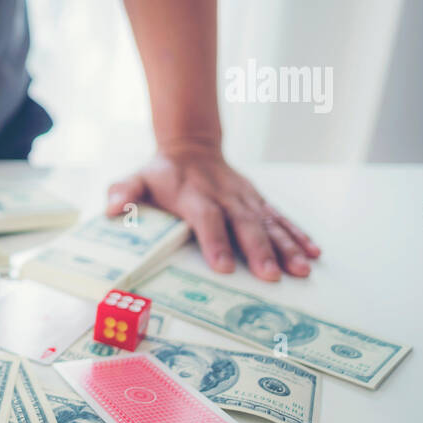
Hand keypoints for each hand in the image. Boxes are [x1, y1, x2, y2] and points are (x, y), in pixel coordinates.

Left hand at [105, 148, 320, 281]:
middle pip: (244, 224)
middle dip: (259, 250)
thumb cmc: (161, 174)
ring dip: (286, 246)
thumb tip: (109, 208)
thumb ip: (123, 192)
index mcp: (194, 195)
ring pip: (269, 222)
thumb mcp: (137, 178)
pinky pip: (281, 217)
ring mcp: (245, 198)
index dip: (214, 241)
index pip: (206, 219)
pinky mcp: (258, 201)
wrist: (191, 147)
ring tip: (301, 269)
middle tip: (271, 276)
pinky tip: (313, 251)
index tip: (222, 267)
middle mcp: (224, 196)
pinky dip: (298, 234)